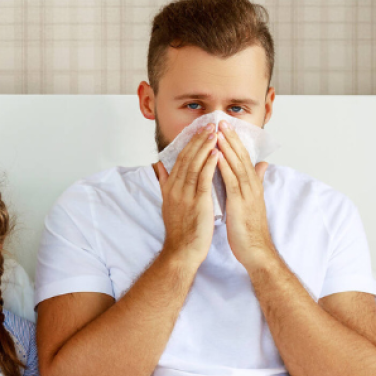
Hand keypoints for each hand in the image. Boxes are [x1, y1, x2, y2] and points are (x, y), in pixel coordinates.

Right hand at [152, 122, 219, 268]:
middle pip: (186, 158)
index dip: (189, 143)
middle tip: (209, 125)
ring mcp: (185, 195)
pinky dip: (209, 165)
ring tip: (215, 133)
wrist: (182, 251)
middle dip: (198, 140)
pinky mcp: (198, 202)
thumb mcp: (168, 203)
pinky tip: (216, 153)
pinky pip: (203, 179)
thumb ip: (164, 182)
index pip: (179, 159)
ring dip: (205, 147)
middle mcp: (175, 189)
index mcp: (170, 188)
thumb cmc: (180, 230)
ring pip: (194, 165)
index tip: (199, 130)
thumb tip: (158, 166)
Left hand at [215, 121, 278, 272]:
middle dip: (230, 138)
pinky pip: (231, 181)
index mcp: (251, 185)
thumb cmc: (249, 229)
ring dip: (227, 147)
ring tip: (217, 131)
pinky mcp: (240, 203)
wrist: (255, 250)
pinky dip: (224, 166)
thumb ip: (254, 182)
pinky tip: (216, 155)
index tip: (225, 127)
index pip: (242, 158)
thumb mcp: (252, 202)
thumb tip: (261, 165)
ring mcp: (246, 194)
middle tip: (220, 120)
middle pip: (240, 156)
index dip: (234, 142)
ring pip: (236, 165)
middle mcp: (251, 186)